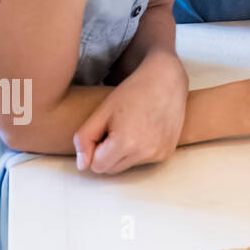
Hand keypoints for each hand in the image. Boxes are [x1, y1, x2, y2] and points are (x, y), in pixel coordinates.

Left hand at [73, 50, 188, 173]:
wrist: (167, 80)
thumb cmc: (133, 91)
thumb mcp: (102, 111)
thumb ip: (84, 139)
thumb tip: (82, 165)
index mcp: (124, 142)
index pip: (97, 166)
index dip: (95, 149)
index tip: (104, 131)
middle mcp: (144, 152)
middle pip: (112, 169)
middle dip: (108, 154)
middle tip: (117, 129)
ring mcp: (158, 154)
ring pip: (127, 166)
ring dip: (124, 153)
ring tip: (132, 128)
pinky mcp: (167, 152)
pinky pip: (144, 161)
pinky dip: (141, 150)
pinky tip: (146, 130)